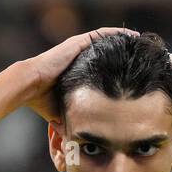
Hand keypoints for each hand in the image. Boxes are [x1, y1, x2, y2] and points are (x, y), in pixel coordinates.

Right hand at [20, 27, 139, 122]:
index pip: (102, 65)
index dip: (117, 66)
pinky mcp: (78, 42)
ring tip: (142, 42)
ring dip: (124, 40)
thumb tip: (81, 137)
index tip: (133, 72)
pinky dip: (118, 34)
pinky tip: (133, 35)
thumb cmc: (42, 101)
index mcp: (76, 69)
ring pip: (107, 40)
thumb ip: (76, 116)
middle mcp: (78, 55)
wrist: (28, 86)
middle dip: (124, 51)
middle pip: (107, 50)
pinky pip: (103, 35)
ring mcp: (78, 47)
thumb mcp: (65, 109)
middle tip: (142, 56)